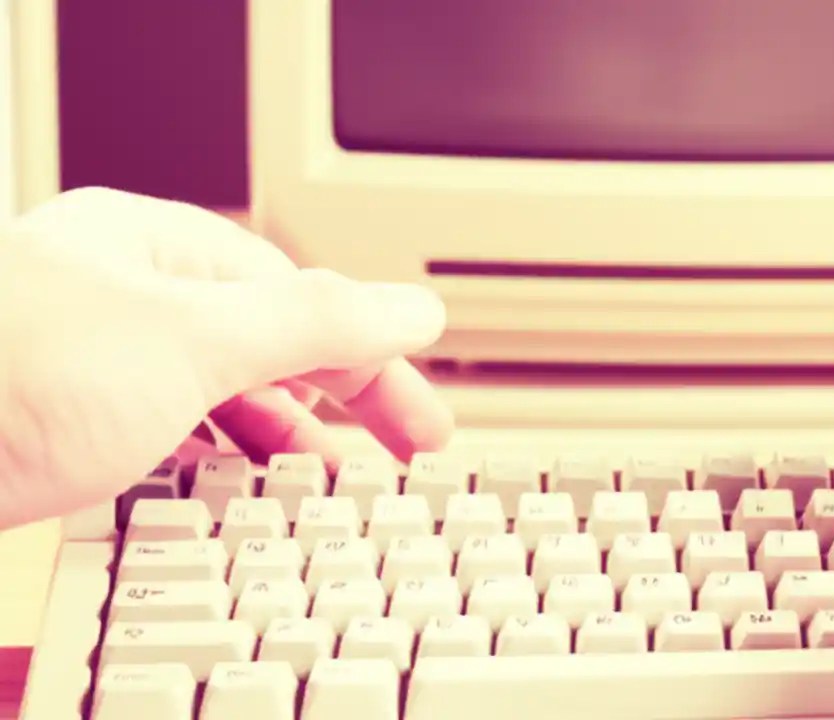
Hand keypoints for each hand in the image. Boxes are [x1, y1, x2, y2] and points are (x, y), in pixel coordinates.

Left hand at [0, 188, 451, 526]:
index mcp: (152, 251)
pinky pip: (166, 436)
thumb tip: (408, 308)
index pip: (298, 298)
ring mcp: (88, 366)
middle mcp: (121, 300)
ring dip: (280, 438)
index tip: (417, 411)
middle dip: (337, 399)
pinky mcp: (56, 427)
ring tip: (329, 478)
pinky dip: (214, 463)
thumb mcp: (185, 343)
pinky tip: (230, 488)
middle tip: (397, 451)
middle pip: (265, 344)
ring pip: (217, 394)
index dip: (371, 356)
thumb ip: (309, 322)